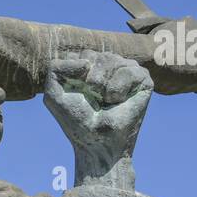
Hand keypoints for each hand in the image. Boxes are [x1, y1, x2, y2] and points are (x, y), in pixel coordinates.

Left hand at [43, 51, 151, 188]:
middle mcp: (106, 64)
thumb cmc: (77, 120)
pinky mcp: (142, 78)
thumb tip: (85, 61)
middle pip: (92, 55)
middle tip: (92, 100)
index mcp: (85, 64)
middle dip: (87, 81)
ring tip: (104, 101)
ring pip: (110, 59)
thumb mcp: (53, 93)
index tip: (75, 94)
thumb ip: (55, 68)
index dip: (72, 75)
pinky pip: (128, 70)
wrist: (98, 141)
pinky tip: (118, 101)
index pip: (76, 54)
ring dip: (102, 86)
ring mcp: (125, 69)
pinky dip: (118, 89)